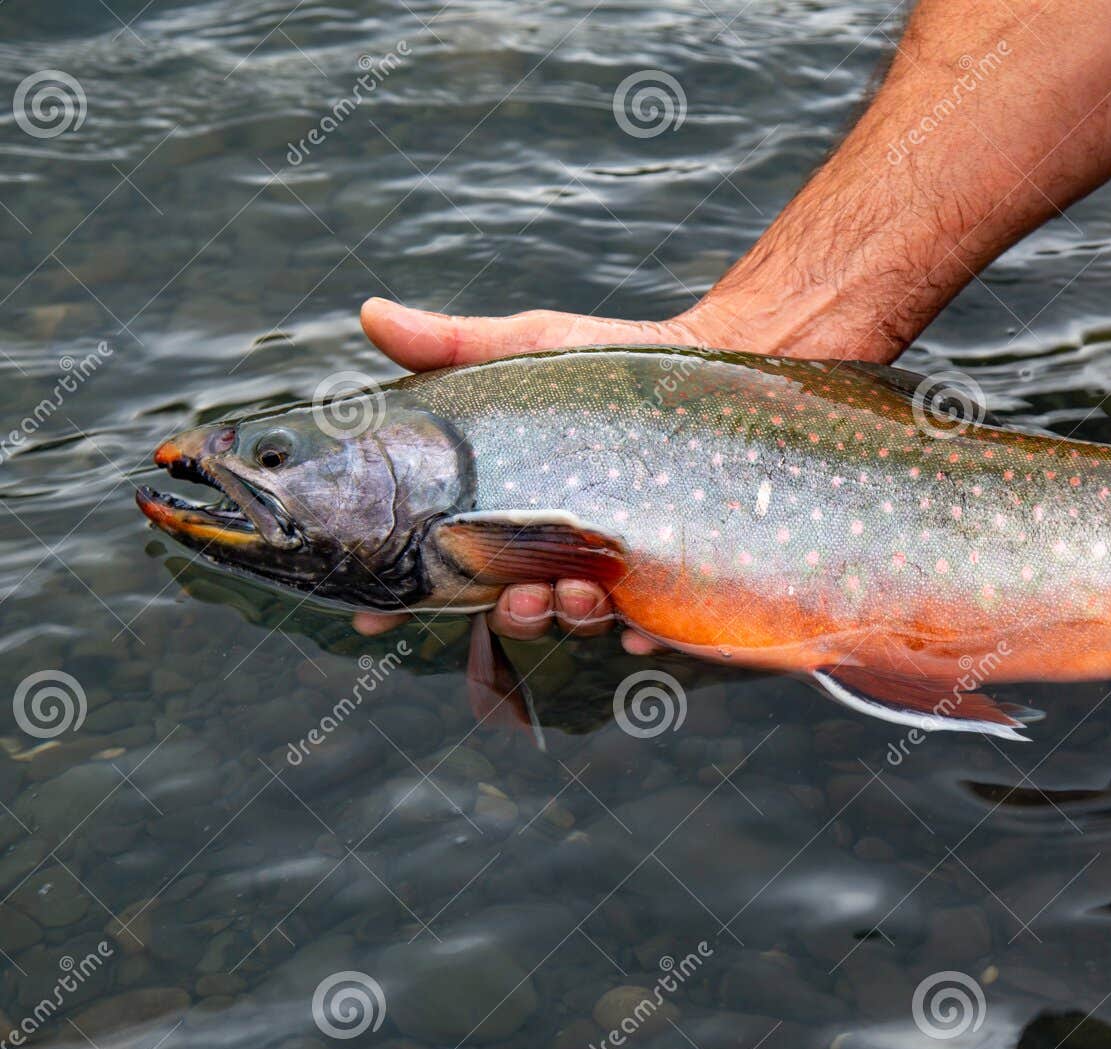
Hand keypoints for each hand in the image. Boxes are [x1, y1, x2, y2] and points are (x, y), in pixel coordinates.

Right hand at [352, 297, 721, 651]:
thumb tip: (371, 313)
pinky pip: (658, 621)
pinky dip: (650, 634)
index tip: (378, 617)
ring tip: (583, 592)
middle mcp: (549, 549)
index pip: (443, 567)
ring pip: (579, 619)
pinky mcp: (667, 573)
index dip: (406, 599)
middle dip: (511, 613)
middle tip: (519, 596)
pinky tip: (645, 632)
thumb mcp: (526, 348)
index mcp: (501, 512)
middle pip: (514, 605)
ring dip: (572, 618)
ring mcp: (609, 566)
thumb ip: (452, 345)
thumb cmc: (602, 363)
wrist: (700, 365)